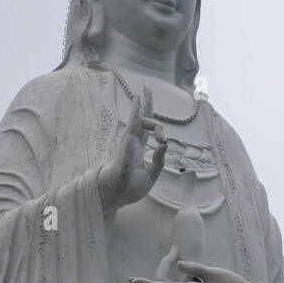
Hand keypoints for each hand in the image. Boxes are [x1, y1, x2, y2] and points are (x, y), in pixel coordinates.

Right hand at [97, 86, 166, 212]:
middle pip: (142, 119)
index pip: (147, 131)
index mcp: (138, 150)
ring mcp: (130, 140)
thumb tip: (165, 144)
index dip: (157, 128)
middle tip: (147, 88)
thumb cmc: (130, 188)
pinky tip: (138, 97)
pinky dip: (136, 109)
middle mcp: (134, 142)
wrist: (118, 194)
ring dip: (144, 102)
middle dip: (146, 103)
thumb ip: (159, 160)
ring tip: (146, 88)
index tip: (163, 140)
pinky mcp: (128, 141)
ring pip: (140, 118)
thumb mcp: (151, 175)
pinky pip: (134, 122)